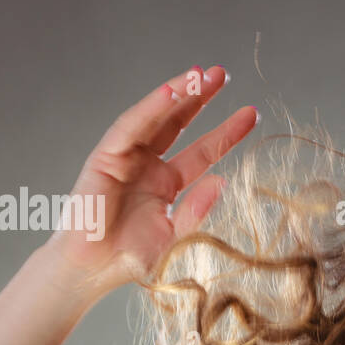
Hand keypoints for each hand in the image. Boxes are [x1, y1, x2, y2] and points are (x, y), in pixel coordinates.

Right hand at [41, 65, 258, 298]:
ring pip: (155, 118)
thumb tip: (223, 181)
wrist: (93, 271)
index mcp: (167, 183)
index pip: (202, 151)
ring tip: (201, 73)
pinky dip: (150, 108)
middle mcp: (148, 165)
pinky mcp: (105, 157)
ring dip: (177, 93)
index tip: (251, 113)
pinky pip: (130, 126)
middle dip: (200, 98)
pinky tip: (170, 91)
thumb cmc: (131, 259)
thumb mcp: (177, 235)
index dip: (226, 132)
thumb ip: (198, 209)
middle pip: (178, 123)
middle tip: (222, 73)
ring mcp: (126, 158)